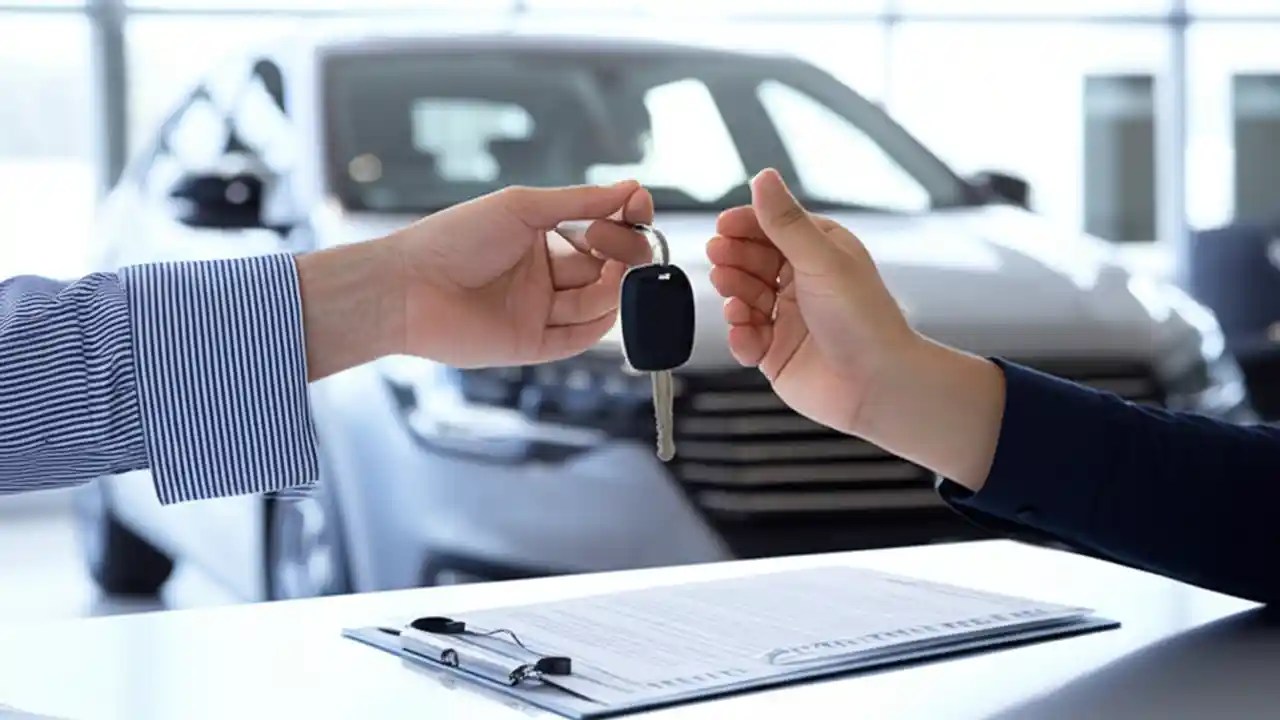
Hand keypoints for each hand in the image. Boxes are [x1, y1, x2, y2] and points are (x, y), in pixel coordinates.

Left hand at [296, 181, 651, 378]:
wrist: (408, 286)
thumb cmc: (454, 238)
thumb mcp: (522, 207)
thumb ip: (579, 202)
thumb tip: (630, 187)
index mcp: (540, 238)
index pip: (599, 232)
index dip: (623, 221)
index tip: (638, 206)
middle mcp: (543, 275)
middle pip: (606, 268)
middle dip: (622, 252)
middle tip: (610, 239)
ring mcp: (538, 311)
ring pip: (598, 303)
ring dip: (611, 285)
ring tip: (603, 271)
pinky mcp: (531, 345)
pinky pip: (578, 338)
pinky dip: (598, 323)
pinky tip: (603, 304)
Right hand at [707, 169, 1004, 489]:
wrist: (878, 386)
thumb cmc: (864, 321)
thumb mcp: (821, 259)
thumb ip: (785, 221)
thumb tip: (763, 177)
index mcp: (819, 252)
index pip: (772, 227)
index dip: (745, 226)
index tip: (723, 226)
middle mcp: (803, 282)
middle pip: (752, 262)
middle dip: (734, 260)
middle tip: (720, 258)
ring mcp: (788, 318)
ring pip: (744, 298)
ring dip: (734, 296)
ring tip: (734, 299)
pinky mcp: (776, 352)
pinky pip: (745, 337)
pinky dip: (740, 335)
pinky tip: (744, 333)